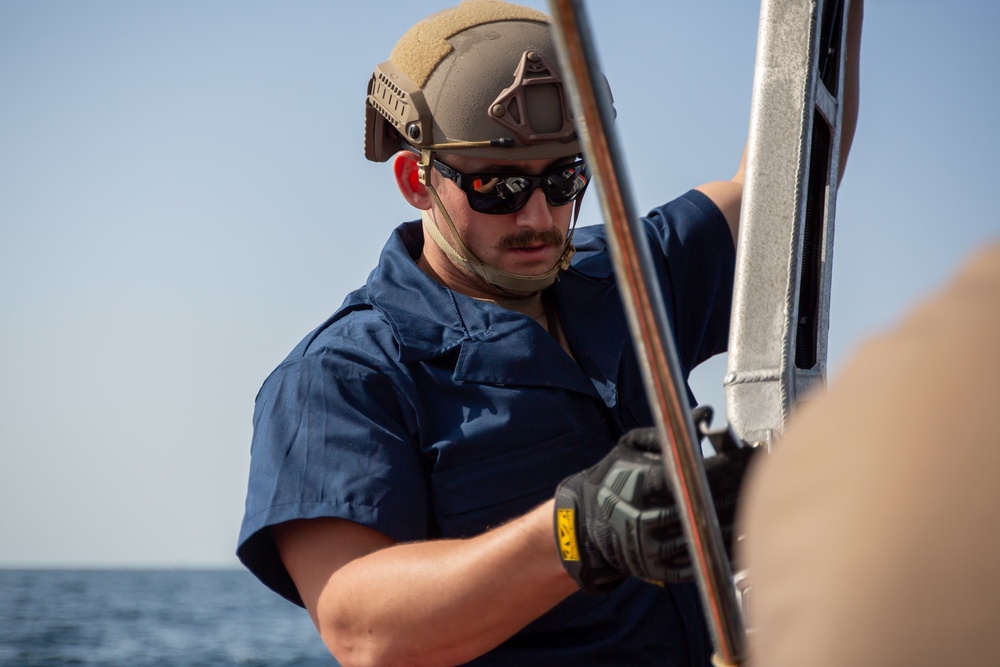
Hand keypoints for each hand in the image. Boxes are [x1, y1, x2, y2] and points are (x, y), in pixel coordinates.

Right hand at [553, 424, 757, 591]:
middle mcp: (647, 517)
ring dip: (738, 518)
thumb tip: (703, 413)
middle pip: (709, 504)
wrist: (585, 524)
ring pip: (709, 534)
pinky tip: (741, 533)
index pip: (697, 474)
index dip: (731, 464)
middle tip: (763, 474)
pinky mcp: (659, 569)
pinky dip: (725, 548)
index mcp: (641, 484)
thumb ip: (666, 432)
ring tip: (759, 501)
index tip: (752, 454)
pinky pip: (702, 560)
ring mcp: (653, 547)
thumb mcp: (630, 448)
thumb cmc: (612, 479)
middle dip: (742, 487)